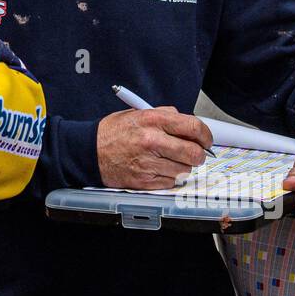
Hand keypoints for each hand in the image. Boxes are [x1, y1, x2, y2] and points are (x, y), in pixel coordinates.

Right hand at [96, 106, 213, 189]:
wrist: (88, 152)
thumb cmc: (112, 133)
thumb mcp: (137, 113)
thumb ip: (164, 115)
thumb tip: (187, 122)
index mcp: (152, 120)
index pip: (194, 127)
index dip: (205, 136)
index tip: (205, 140)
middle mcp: (152, 141)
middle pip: (194, 153)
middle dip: (198, 155)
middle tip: (193, 154)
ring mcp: (149, 163)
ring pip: (184, 170)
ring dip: (181, 166)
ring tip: (167, 160)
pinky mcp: (145, 181)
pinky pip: (171, 182)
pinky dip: (168, 177)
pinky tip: (157, 168)